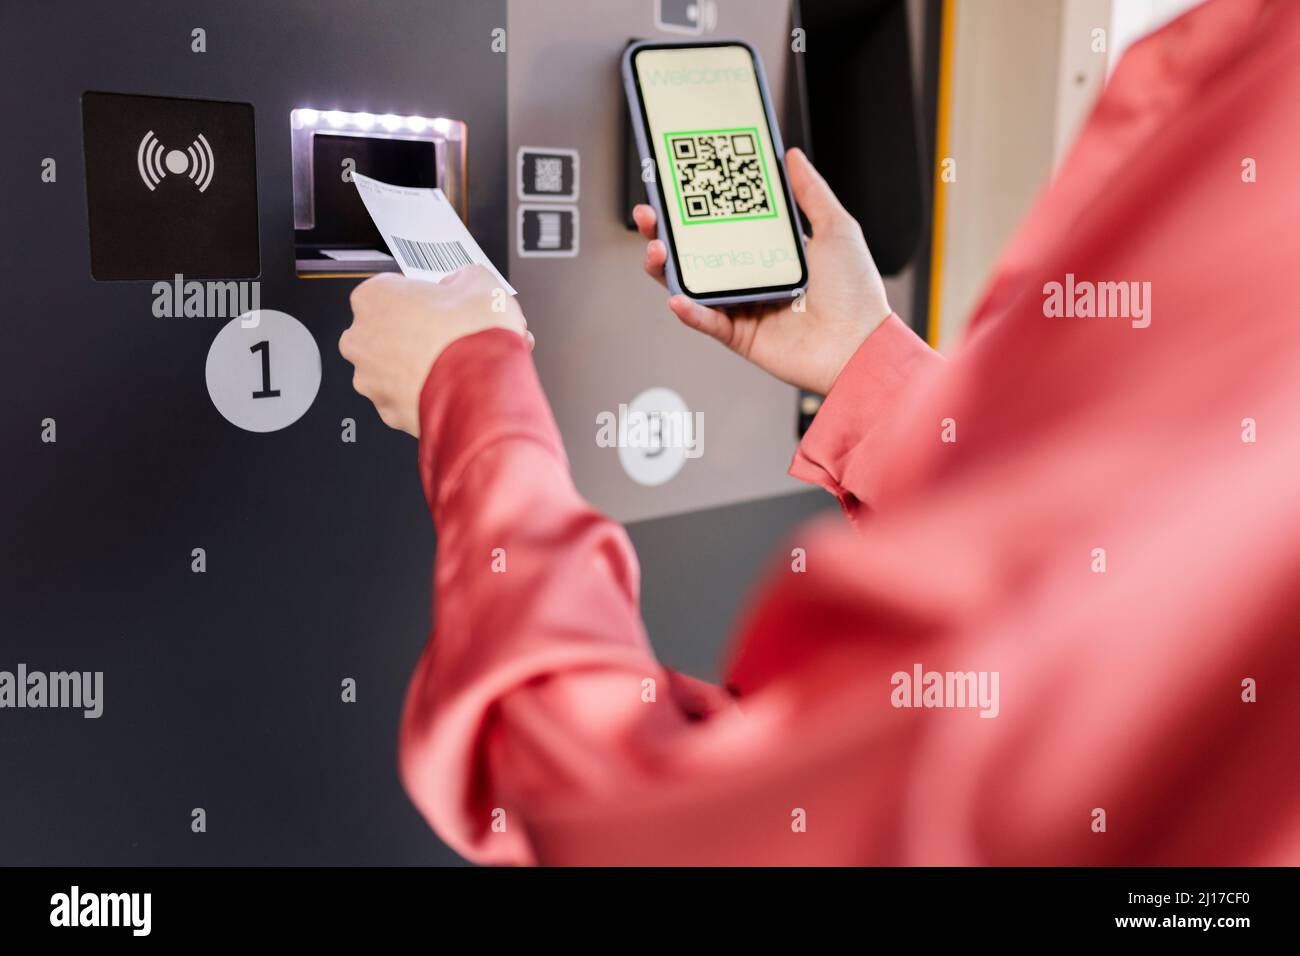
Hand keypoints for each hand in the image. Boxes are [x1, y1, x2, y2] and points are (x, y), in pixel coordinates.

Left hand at [340, 265, 528, 437]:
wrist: (485, 392)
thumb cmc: (473, 340)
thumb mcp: (480, 284)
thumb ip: (461, 278)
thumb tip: (463, 284)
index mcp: (374, 297)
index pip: (390, 290)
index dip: (420, 298)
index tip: (439, 305)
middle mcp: (361, 338)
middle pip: (384, 330)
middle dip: (411, 333)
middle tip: (446, 335)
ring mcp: (370, 379)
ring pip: (390, 368)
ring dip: (414, 366)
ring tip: (452, 365)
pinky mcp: (387, 411)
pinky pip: (401, 397)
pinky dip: (421, 393)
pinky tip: (448, 387)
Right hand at [635, 147, 891, 394]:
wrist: (860, 346)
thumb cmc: (856, 294)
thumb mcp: (837, 228)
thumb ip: (811, 192)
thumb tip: (792, 158)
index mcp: (772, 251)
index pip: (725, 223)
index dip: (699, 207)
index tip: (678, 187)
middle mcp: (754, 278)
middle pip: (699, 252)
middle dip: (668, 233)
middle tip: (651, 214)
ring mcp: (744, 307)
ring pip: (694, 285)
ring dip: (667, 267)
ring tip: (655, 249)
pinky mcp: (740, 336)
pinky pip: (707, 321)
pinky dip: (689, 310)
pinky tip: (676, 296)